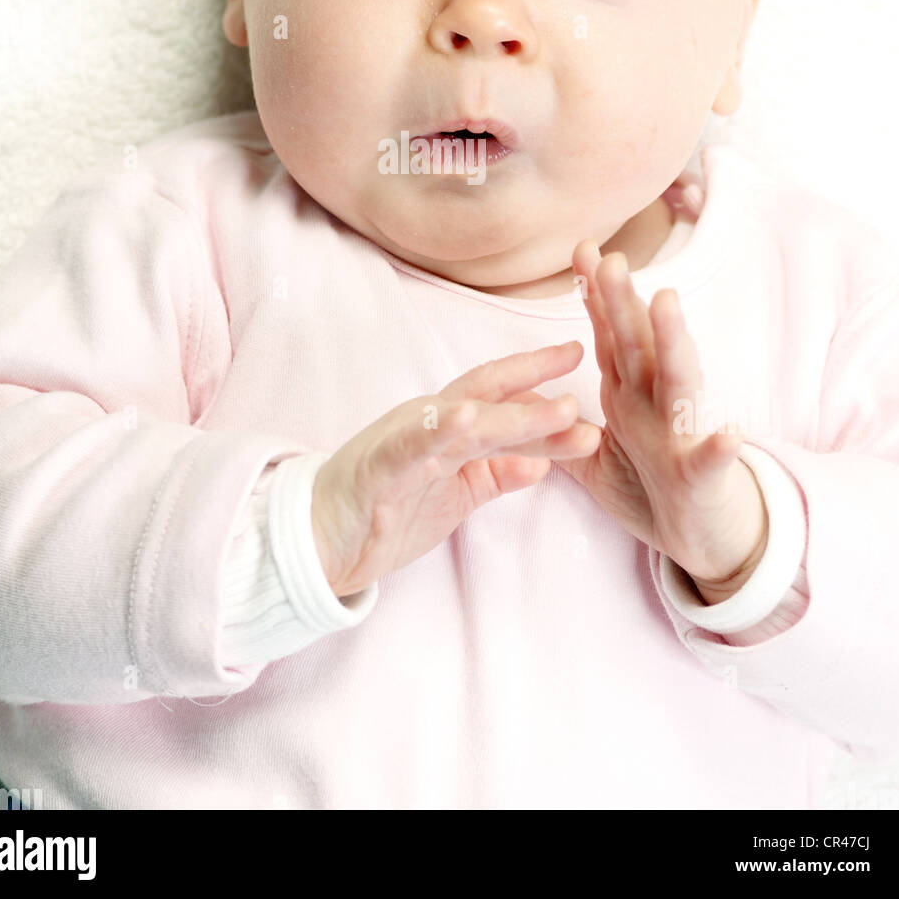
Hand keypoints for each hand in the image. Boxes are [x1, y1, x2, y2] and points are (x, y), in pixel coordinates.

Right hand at [311, 341, 599, 598]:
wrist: (315, 541)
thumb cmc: (384, 511)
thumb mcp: (457, 493)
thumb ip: (497, 474)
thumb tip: (545, 462)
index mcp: (446, 426)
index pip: (500, 394)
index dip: (541, 377)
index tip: (583, 358)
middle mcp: (428, 422)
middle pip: (488, 394)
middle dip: (537, 381)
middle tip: (581, 361)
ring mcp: (404, 441)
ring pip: (466, 421)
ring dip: (514, 416)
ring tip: (559, 409)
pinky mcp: (380, 468)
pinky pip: (412, 446)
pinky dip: (437, 430)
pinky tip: (463, 418)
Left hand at [553, 239, 767, 597]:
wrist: (705, 539)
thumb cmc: (654, 489)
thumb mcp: (595, 457)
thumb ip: (561, 427)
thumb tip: (521, 397)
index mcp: (630, 394)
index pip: (612, 335)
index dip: (597, 295)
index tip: (583, 250)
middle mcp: (656, 404)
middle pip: (639, 344)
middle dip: (624, 302)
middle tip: (610, 258)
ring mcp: (681, 436)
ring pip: (679, 383)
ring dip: (673, 342)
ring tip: (666, 302)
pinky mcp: (701, 478)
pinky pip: (710, 462)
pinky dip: (718, 448)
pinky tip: (728, 433)